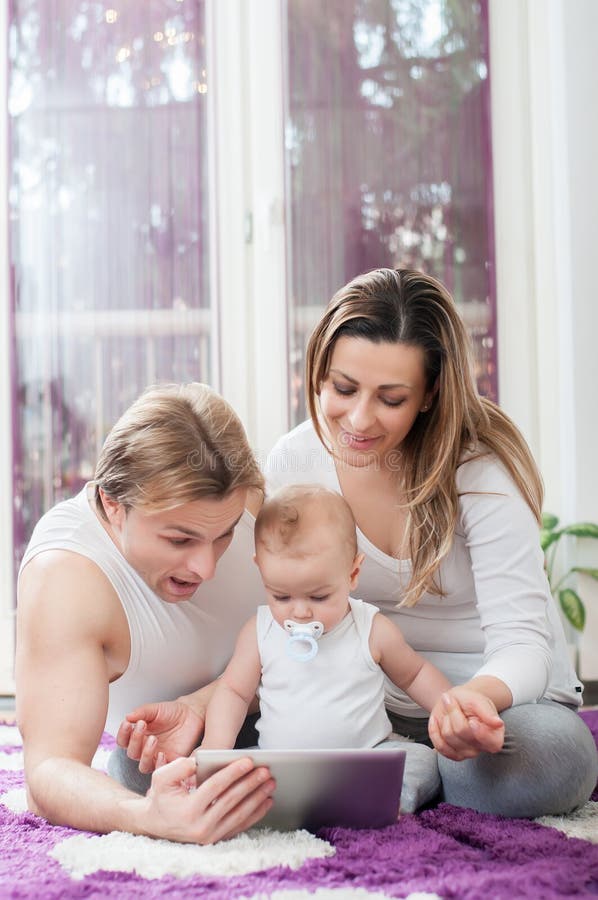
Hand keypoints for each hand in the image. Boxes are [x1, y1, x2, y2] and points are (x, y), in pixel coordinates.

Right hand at [116, 700, 204, 772]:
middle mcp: (145, 749)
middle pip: (131, 753)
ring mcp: (157, 757)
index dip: (123, 734)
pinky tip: (162, 753)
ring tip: (153, 739)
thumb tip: (127, 716)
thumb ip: (142, 712)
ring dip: (145, 753)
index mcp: (139, 736)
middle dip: (134, 740)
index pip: (123, 741)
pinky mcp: (170, 762)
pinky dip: (159, 765)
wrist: (191, 714)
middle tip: (142, 725)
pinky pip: (162, 771)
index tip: (127, 723)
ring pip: (143, 766)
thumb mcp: (156, 709)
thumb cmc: (172, 712)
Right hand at [145, 754, 275, 843]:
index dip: (233, 773)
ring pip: (240, 814)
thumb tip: (200, 761)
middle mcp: (201, 826)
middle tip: (266, 770)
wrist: (156, 825)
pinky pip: (240, 825)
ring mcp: (210, 836)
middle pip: (232, 800)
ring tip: (270, 783)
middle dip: (251, 783)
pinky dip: (256, 813)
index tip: (249, 761)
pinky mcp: (217, 839)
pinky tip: (266, 801)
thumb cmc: (161, 797)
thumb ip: (179, 767)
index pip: (216, 787)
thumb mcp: (161, 778)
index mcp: (188, 810)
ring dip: (258, 798)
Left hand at [428, 688, 504, 760]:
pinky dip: (434, 731)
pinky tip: (436, 719)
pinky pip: (439, 746)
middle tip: (452, 700)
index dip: (480, 733)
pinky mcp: (452, 753)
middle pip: (462, 732)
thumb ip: (487, 712)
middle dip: (454, 712)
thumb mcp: (478, 700)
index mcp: (494, 735)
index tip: (472, 721)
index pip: (491, 743)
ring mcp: (466, 753)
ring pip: (449, 736)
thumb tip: (498, 724)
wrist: (455, 702)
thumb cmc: (470, 702)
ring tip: (448, 709)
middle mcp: (482, 747)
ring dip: (445, 718)